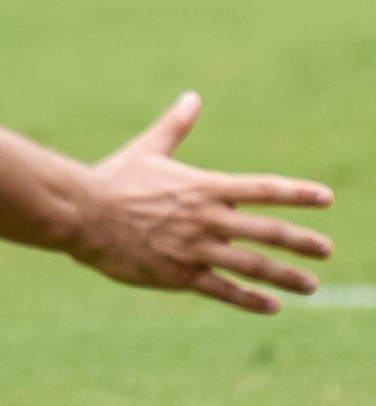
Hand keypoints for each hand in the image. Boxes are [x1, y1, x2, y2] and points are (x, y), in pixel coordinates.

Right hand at [68, 93, 332, 313]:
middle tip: (325, 250)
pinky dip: (249, 300)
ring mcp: (193, 249)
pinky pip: (222, 290)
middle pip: (267, 232)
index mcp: (204, 188)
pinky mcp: (176, 274)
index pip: (263, 189)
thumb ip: (175, 126)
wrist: (80, 213)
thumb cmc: (112, 179)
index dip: (297, 193)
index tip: (326, 198)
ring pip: (251, 265)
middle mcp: (206, 219)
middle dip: (301, 242)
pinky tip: (272, 307)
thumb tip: (192, 97)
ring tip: (310, 285)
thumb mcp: (148, 149)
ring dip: (285, 276)